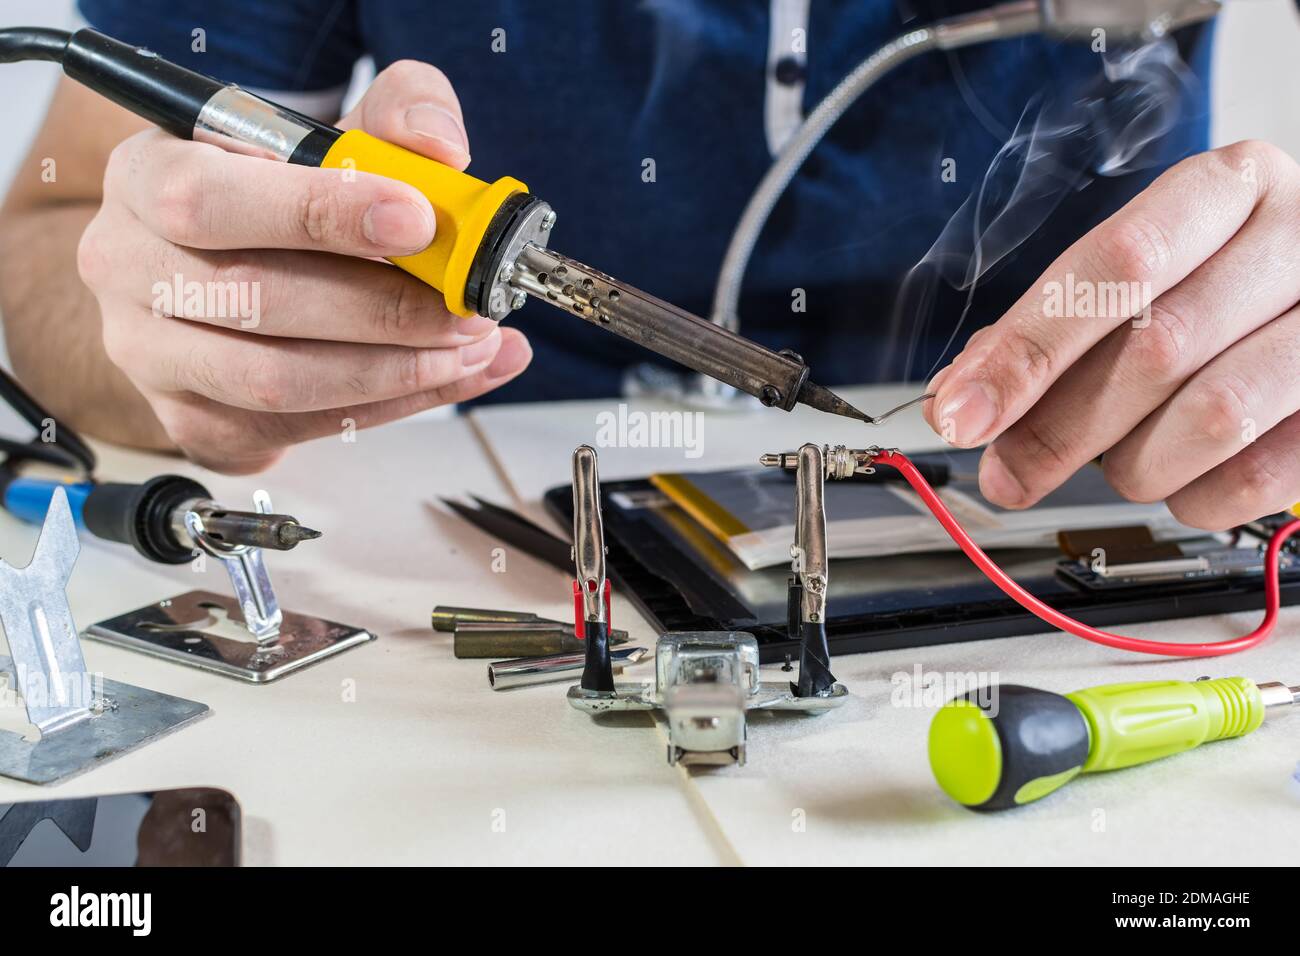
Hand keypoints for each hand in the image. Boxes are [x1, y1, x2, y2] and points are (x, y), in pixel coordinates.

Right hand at [76, 60, 530, 473]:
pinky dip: (390, 407)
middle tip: (464, 307)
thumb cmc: (281, 194)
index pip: (212, 198)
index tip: (416, 221)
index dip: (318, 212)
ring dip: (392, 370)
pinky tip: (447, 376)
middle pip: (254, 300)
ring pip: (275, 380)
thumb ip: (396, 114)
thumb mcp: (335, 131)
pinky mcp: (194, 421)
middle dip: (382, 310)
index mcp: (148, 176)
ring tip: (468, 345)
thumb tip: (440, 147)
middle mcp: (129, 267)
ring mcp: (152, 355)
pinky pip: (297, 428)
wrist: (229, 266)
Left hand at [925, 140, 1299, 529]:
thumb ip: (1055, 323)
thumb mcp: (1149, 269)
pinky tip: (1178, 476)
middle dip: (1056, 428)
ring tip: (1119, 460)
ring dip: (1135, 463)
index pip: (1117, 264)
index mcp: (1231, 187)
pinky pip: (1256, 478)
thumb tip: (965, 396)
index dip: (1028, 348)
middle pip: (1156, 348)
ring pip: (1212, 418)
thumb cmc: (1221, 281)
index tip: (963, 412)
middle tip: (1008, 470)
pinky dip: (1194, 496)